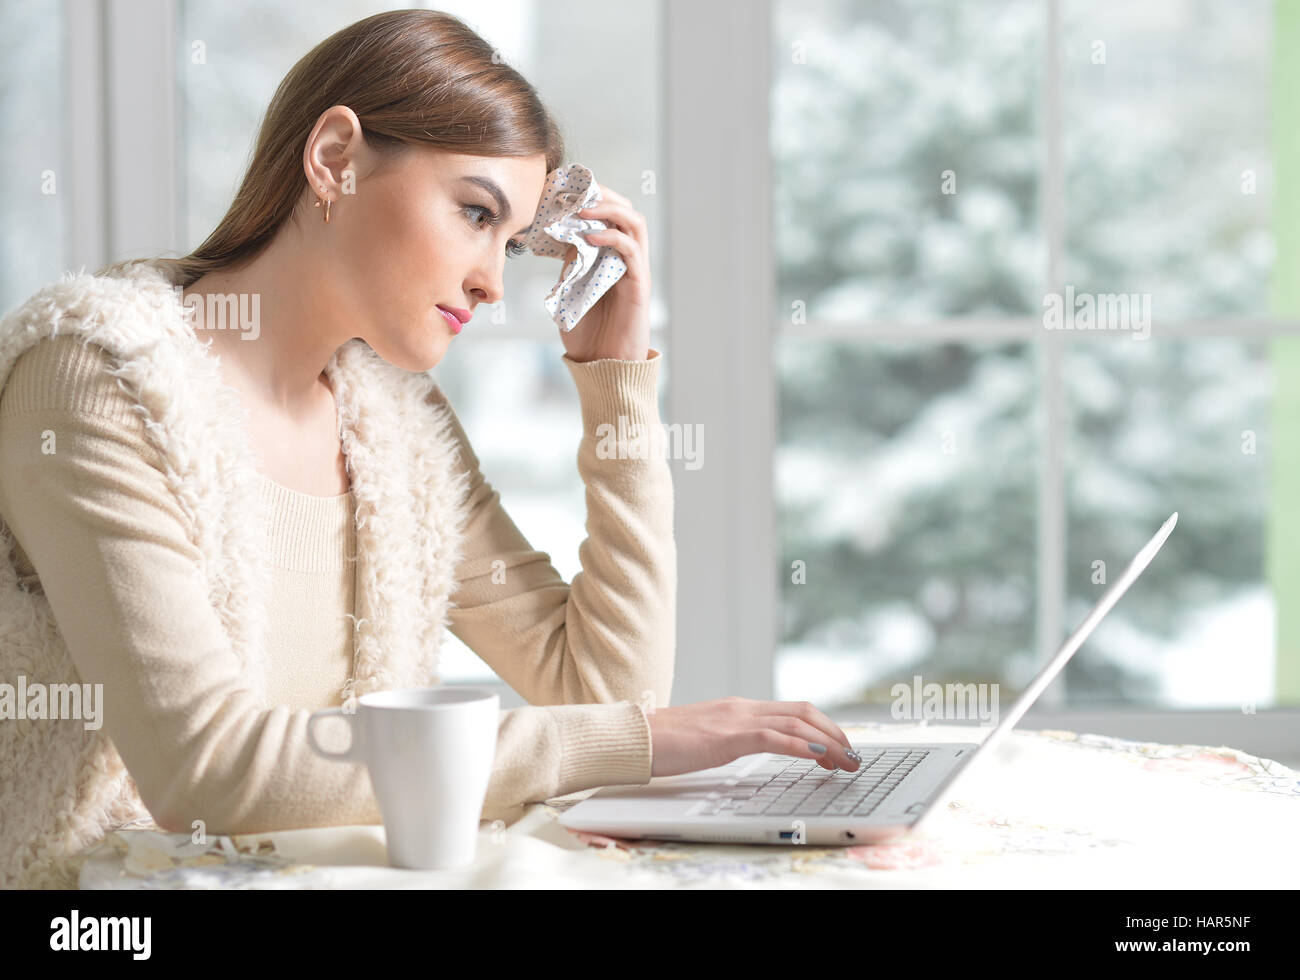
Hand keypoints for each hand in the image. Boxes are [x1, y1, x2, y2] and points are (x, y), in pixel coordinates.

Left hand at [558, 182, 651, 362]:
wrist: (602, 366)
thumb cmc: (587, 335)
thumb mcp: (570, 292)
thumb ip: (572, 266)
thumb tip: (565, 237)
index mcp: (610, 259)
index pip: (609, 216)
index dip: (592, 199)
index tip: (566, 191)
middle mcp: (627, 259)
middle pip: (625, 210)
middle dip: (602, 194)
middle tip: (576, 191)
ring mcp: (635, 270)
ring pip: (634, 222)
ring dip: (609, 208)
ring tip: (583, 207)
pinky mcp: (639, 284)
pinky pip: (630, 249)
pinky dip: (610, 236)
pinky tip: (587, 236)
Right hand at [644, 696, 860, 777]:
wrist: (633, 738)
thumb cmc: (662, 744)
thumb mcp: (705, 740)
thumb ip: (729, 740)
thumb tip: (748, 749)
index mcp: (738, 709)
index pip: (791, 711)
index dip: (822, 726)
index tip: (840, 747)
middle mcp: (741, 708)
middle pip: (803, 712)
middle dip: (835, 733)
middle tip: (854, 756)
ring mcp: (735, 719)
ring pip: (796, 723)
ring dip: (829, 743)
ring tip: (847, 761)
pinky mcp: (726, 736)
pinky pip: (774, 738)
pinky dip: (802, 746)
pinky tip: (819, 757)